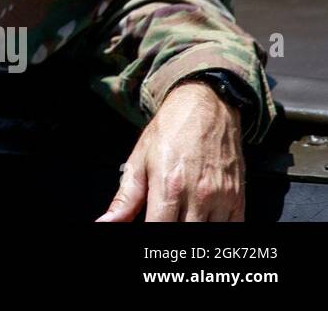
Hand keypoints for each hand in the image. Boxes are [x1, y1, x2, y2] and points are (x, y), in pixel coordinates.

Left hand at [96, 80, 244, 221]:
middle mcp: (197, 195)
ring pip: (208, 235)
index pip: (158, 230)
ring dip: (193, 232)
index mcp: (167, 186)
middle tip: (165, 219)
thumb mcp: (138, 160)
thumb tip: (106, 222)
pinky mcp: (238, 198)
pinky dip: (217, 230)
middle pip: (184, 235)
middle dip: (171, 234)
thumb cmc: (170, 131)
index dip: (150, 237)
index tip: (147, 230)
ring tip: (181, 219)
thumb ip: (125, 199)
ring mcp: (221, 198)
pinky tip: (203, 221)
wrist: (204, 107)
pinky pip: (233, 228)